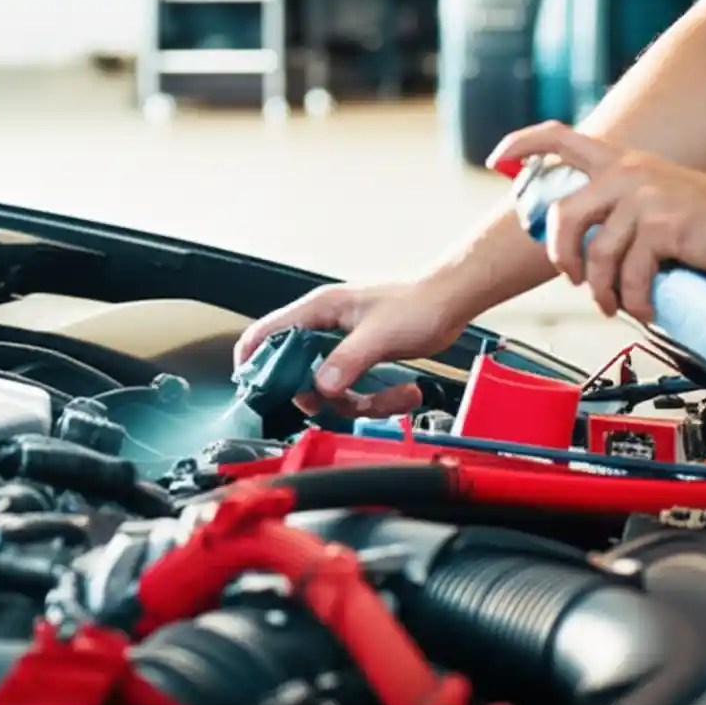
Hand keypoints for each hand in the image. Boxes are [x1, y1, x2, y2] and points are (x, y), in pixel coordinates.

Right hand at [233, 282, 466, 417]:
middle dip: (322, 396)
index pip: (266, 332)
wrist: (452, 302)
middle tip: (342, 401)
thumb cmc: (419, 304)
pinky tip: (405, 392)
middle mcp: (324, 328)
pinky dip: (378, 399)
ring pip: (330, 389)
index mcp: (319, 310)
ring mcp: (342, 346)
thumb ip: (347, 361)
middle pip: (298, 373)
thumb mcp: (379, 334)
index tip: (255, 389)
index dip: (253, 360)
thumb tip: (322, 387)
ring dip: (361, 402)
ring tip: (395, 396)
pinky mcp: (360, 360)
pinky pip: (354, 391)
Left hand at [488, 121, 705, 321]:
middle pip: (563, 215)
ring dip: (601, 290)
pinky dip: (632, 299)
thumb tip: (562, 240)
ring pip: (597, 254)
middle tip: (574, 279)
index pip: (559, 136)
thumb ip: (605, 205)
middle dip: (560, 256)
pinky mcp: (662, 225)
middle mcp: (625, 172)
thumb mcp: (643, 195)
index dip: (522, 143)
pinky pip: (630, 273)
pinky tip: (641, 308)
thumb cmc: (690, 216)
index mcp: (614, 161)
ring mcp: (643, 197)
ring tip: (612, 304)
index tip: (496, 159)